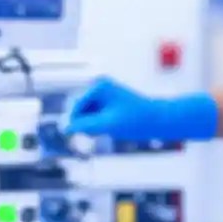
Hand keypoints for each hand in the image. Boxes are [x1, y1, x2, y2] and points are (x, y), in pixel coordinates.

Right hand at [67, 78, 218, 142]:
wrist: (157, 119)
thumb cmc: (135, 121)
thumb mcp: (107, 125)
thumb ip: (84, 126)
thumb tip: (65, 129)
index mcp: (98, 86)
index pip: (76, 108)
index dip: (77, 124)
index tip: (84, 136)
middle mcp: (99, 85)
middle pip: (79, 109)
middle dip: (85, 123)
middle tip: (99, 133)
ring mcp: (102, 92)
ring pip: (85, 113)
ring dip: (91, 124)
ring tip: (107, 130)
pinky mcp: (107, 101)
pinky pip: (93, 114)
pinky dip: (97, 124)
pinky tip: (109, 128)